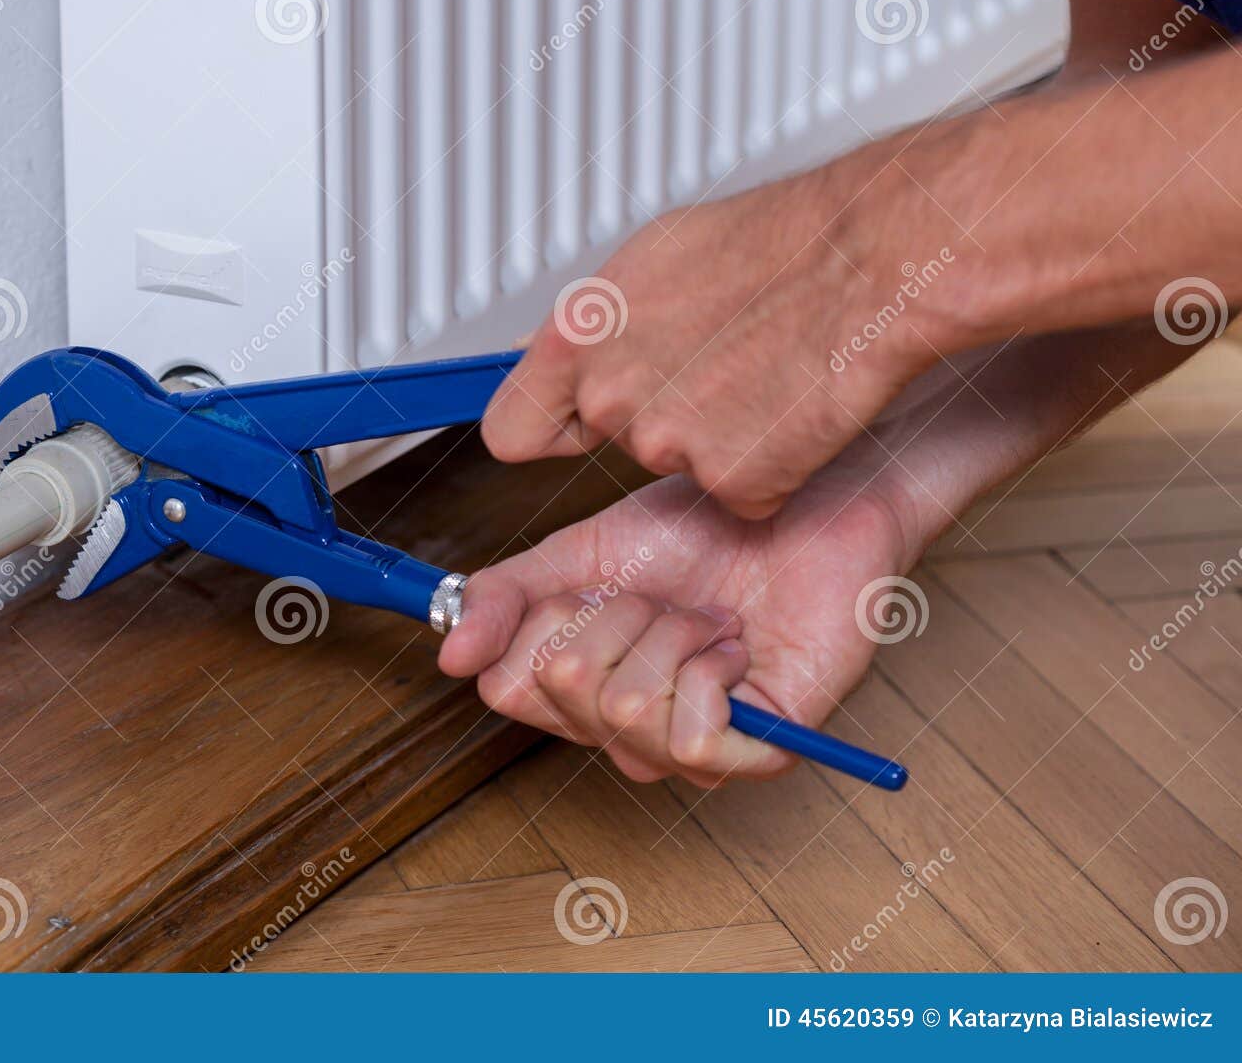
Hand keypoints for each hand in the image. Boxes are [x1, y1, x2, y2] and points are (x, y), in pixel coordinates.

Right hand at [438, 461, 912, 785]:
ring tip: (706, 618)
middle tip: (662, 597)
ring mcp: (691, 748)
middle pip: (560, 688)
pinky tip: (736, 646)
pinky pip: (689, 735)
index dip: (540, 622)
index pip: (506, 686)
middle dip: (610, 612)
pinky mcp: (757, 752)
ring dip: (667, 632)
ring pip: (622, 709)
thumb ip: (505, 598)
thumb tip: (450, 656)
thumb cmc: (707, 531)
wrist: (806, 505)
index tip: (592, 585)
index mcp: (582, 692)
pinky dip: (710, 666)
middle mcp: (628, 732)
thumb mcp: (580, 553)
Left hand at [479, 182, 932, 520]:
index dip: (547, 428)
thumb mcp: (651, 259)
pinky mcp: (735, 483)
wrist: (871, 261)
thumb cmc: (776, 244)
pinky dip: (771, 464)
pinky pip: (743, 492)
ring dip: (719, 435)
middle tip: (717, 362)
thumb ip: (594, 324)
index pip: (510, 431)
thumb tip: (548, 354)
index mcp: (579, 338)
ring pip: (680, 465)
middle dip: (656, 415)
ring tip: (764, 368)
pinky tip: (793, 405)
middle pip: (612, 441)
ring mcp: (670, 445)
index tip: (565, 426)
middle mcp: (612, 396)